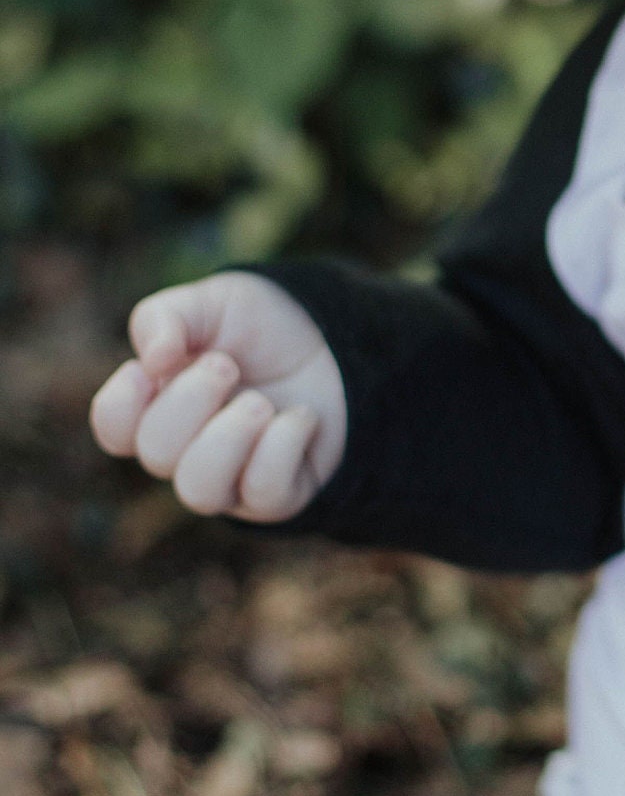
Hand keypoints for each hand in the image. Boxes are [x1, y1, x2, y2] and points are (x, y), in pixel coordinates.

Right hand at [88, 273, 346, 521]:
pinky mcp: (279, 493)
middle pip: (156, 453)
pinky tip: (300, 417)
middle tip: (227, 365)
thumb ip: (165, 317)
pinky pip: (264, 493)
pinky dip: (281, 449)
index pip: (114, 430)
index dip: (119, 407)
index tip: (146, 370)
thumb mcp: (214, 302)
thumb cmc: (263, 327)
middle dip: (189, 402)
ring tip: (259, 403)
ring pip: (200, 491)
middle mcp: (188, 449)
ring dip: (227, 439)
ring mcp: (233, 478)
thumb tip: (153, 360)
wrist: (338, 339)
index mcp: (160, 403)